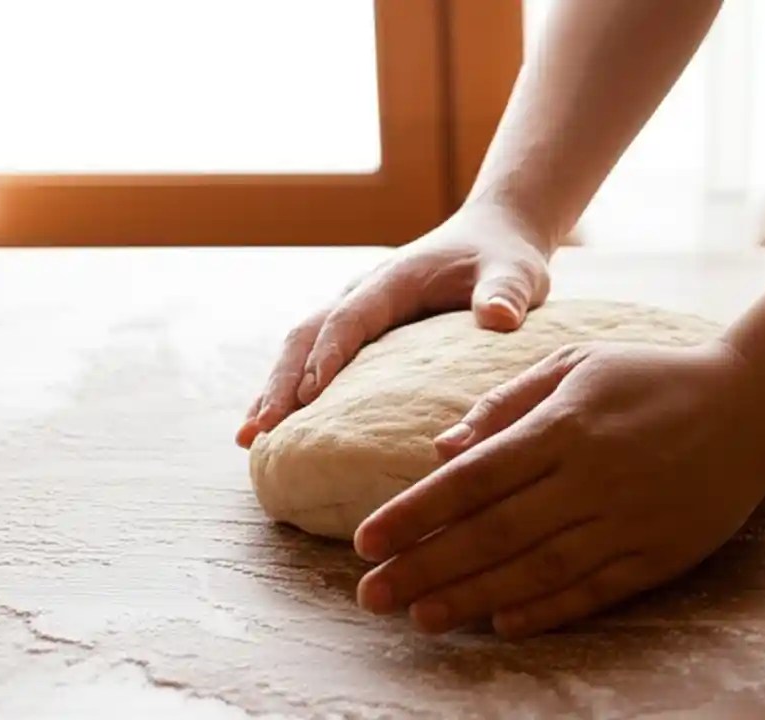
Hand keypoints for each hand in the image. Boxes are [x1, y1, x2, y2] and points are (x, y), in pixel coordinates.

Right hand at [236, 203, 552, 447]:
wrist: (492, 237)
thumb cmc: (503, 258)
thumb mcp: (514, 272)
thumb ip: (505, 293)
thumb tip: (499, 318)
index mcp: (393, 280)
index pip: (351, 318)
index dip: (329, 355)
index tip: (310, 397)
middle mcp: (363, 293)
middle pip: (308, 334)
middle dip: (281, 383)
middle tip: (259, 431)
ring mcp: (356, 310)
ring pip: (301, 347)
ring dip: (275, 390)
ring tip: (250, 439)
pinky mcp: (361, 330)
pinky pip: (314, 357)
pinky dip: (292, 389)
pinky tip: (276, 428)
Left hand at [352, 340, 764, 638]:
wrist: (752, 405)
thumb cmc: (652, 377)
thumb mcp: (577, 363)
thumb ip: (506, 404)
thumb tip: (442, 449)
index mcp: (566, 425)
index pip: (472, 479)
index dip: (414, 513)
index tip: (365, 541)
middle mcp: (593, 477)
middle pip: (493, 532)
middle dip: (425, 566)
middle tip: (370, 597)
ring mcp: (629, 520)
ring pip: (536, 570)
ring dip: (471, 597)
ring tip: (419, 617)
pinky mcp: (661, 554)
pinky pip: (595, 590)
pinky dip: (545, 611)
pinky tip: (500, 623)